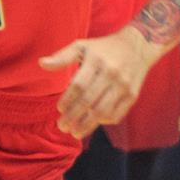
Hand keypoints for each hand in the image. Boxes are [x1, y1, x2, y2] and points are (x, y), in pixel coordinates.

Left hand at [38, 26, 162, 137]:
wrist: (137, 46)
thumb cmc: (103, 48)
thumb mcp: (82, 46)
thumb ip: (62, 57)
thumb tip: (42, 64)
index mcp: (96, 61)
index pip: (79, 85)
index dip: (68, 100)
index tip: (59, 109)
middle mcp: (112, 73)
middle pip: (89, 101)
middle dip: (73, 117)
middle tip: (62, 126)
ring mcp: (124, 86)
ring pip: (103, 111)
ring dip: (87, 125)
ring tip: (75, 133)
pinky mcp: (132, 95)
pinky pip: (117, 114)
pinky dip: (103, 122)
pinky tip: (93, 124)